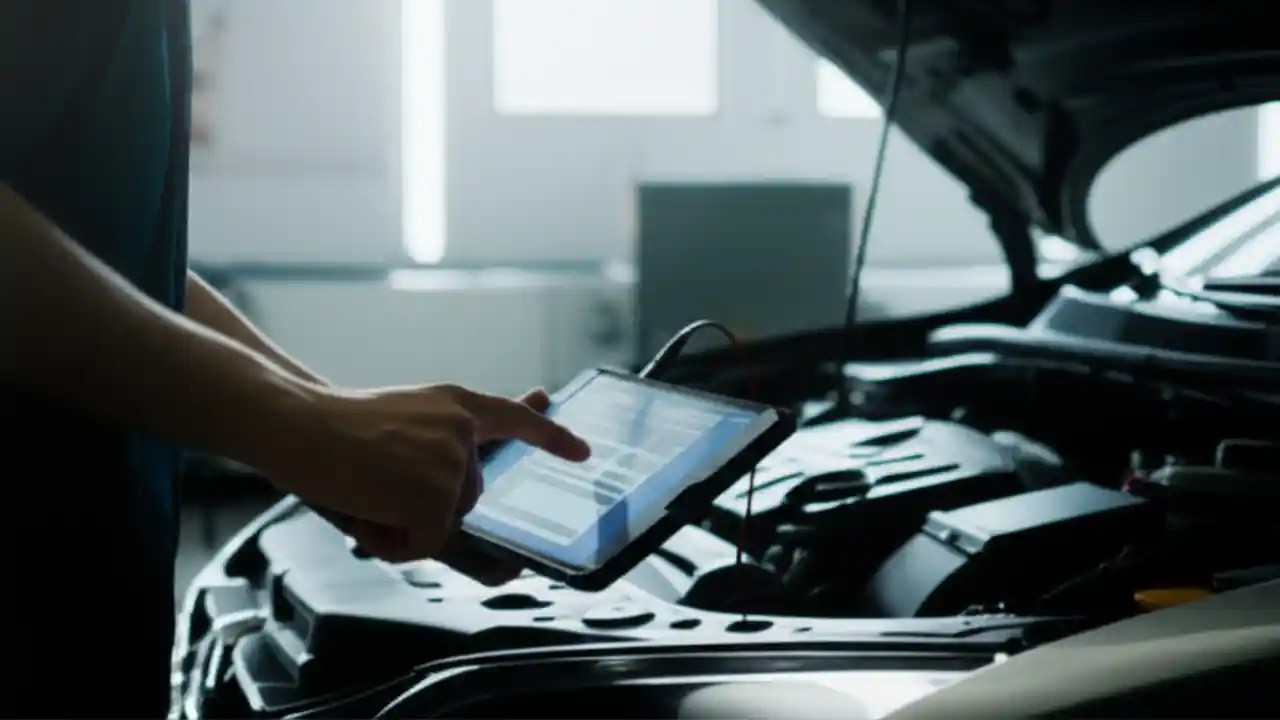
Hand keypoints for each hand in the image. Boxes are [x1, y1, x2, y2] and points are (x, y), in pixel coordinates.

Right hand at [265, 384, 585, 581]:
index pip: (513, 419)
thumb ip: (453, 433)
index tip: (583, 453)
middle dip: (424, 504)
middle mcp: (462, 429)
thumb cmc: (338, 426)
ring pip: (444, 522)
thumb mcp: (407, 418)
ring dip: (404, 523)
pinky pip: (424, 544)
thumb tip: (499, 440)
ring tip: (365, 489)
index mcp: (455, 403)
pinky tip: (365, 512)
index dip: (550, 436)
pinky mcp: (434, 496)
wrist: (296, 423)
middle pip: (467, 497)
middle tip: (375, 480)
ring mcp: (451, 462)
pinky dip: (393, 543)